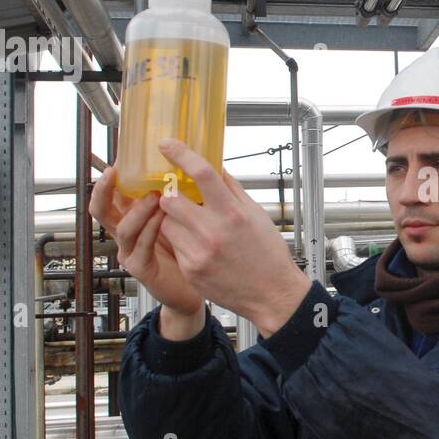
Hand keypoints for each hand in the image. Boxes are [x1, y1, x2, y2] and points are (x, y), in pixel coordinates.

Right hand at [89, 165, 204, 319]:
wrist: (194, 284)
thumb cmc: (187, 246)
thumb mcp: (180, 213)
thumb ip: (175, 192)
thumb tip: (185, 160)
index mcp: (132, 215)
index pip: (113, 192)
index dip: (112, 175)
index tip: (120, 157)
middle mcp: (126, 232)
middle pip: (101, 209)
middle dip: (103, 189)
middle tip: (113, 172)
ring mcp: (129, 250)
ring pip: (122, 227)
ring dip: (137, 210)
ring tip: (154, 195)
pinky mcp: (140, 267)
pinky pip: (139, 247)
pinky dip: (150, 231)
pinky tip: (161, 219)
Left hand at [155, 137, 310, 336]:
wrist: (272, 295)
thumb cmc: (268, 255)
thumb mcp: (256, 215)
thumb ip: (232, 189)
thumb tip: (215, 166)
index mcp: (232, 213)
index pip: (201, 172)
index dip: (179, 153)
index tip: (167, 144)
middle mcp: (213, 231)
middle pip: (170, 199)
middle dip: (170, 195)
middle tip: (177, 197)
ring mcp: (199, 252)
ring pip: (167, 223)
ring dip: (174, 220)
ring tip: (193, 227)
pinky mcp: (190, 269)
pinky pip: (174, 246)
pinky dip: (182, 242)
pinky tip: (200, 248)